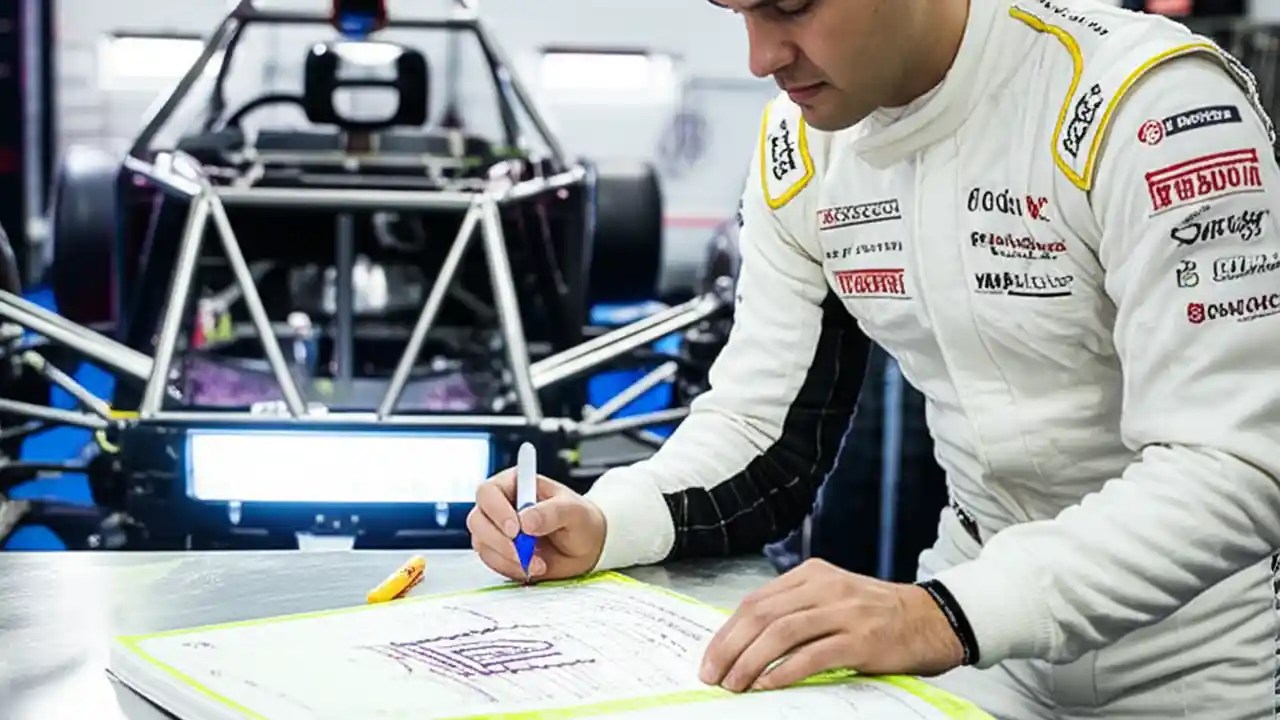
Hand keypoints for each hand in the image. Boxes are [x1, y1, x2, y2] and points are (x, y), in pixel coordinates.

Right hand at [467, 469, 605, 581]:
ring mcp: (496, 529)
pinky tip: (533, 567)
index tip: (516, 529)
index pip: (489, 491)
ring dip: (507, 558)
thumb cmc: (580, 520)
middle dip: (498, 540)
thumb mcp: (574, 511)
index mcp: (515, 483)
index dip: (496, 510)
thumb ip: (552, 512)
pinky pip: (492, 562)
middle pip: (477, 519)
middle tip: (523, 552)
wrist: (586, 547)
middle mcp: (500, 504)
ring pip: (481, 543)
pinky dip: (511, 569)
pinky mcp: (498, 552)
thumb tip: (526, 520)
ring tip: (537, 562)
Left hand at [699, 558, 964, 691]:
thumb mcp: (831, 598)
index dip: (727, 631)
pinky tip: (768, 685)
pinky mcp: (862, 639)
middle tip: (713, 676)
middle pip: (762, 615)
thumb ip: (794, 610)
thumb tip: (744, 642)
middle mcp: (825, 587)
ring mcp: (844, 611)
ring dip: (751, 662)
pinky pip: (814, 655)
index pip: (756, 601)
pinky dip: (785, 671)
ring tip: (735, 685)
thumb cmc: (876, 614)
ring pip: (782, 633)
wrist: (932, 620)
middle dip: (730, 648)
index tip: (710, 658)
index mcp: (812, 574)